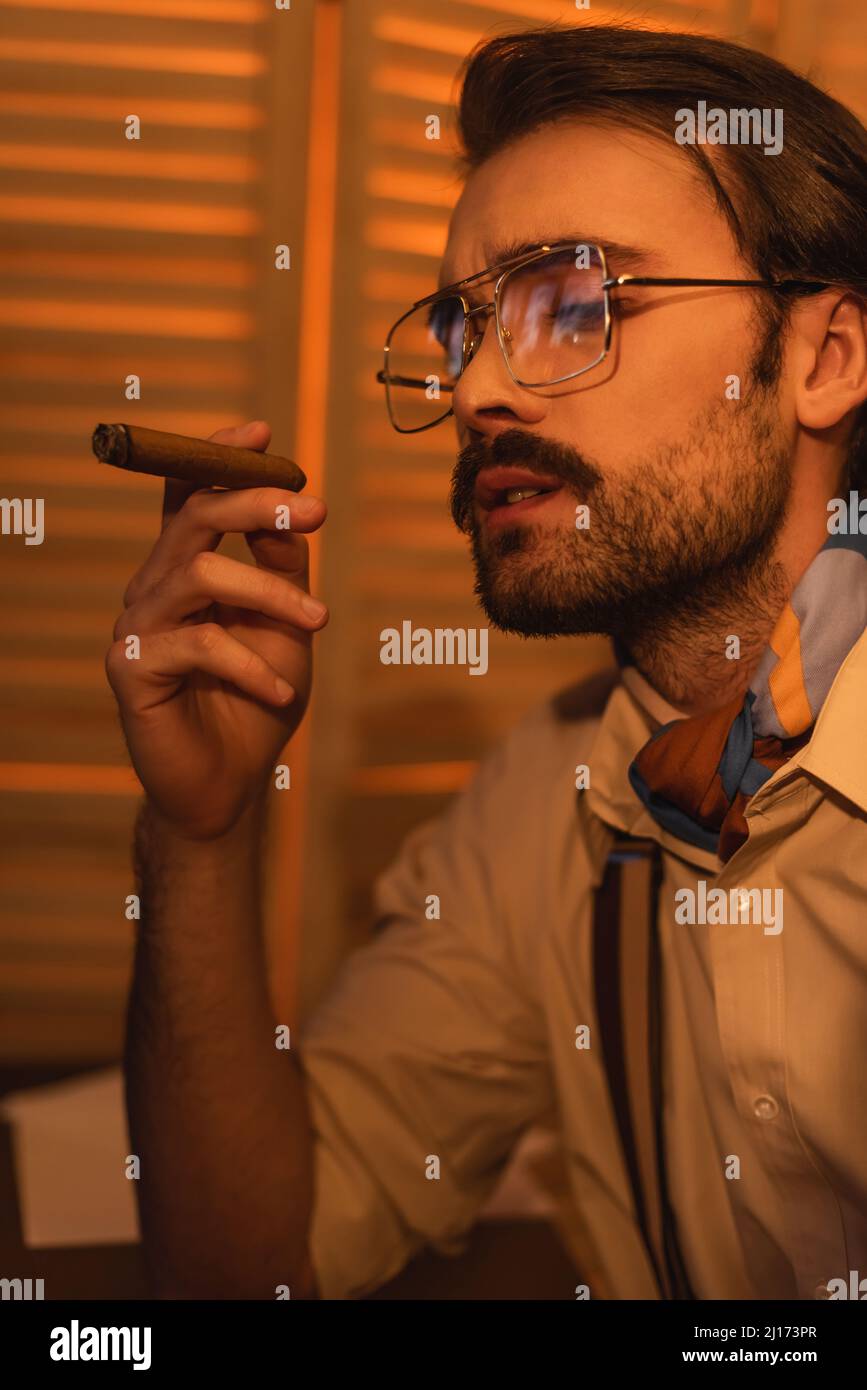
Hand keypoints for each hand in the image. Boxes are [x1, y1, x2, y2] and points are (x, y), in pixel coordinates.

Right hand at [106, 421, 327, 838]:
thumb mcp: (286, 627)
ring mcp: (139, 627)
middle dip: (256, 502)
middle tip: (316, 511)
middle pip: (194, 517)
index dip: (218, 454)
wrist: (229, 784)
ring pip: (199, 573)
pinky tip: (281, 693)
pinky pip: (198, 646)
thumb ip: (284, 568)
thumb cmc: (258, 699)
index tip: (265, 431)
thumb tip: (294, 510)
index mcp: (187, 569)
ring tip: (320, 623)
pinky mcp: (133, 671)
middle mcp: (155, 588)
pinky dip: (251, 667)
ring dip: (269, 591)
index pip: (190, 494)